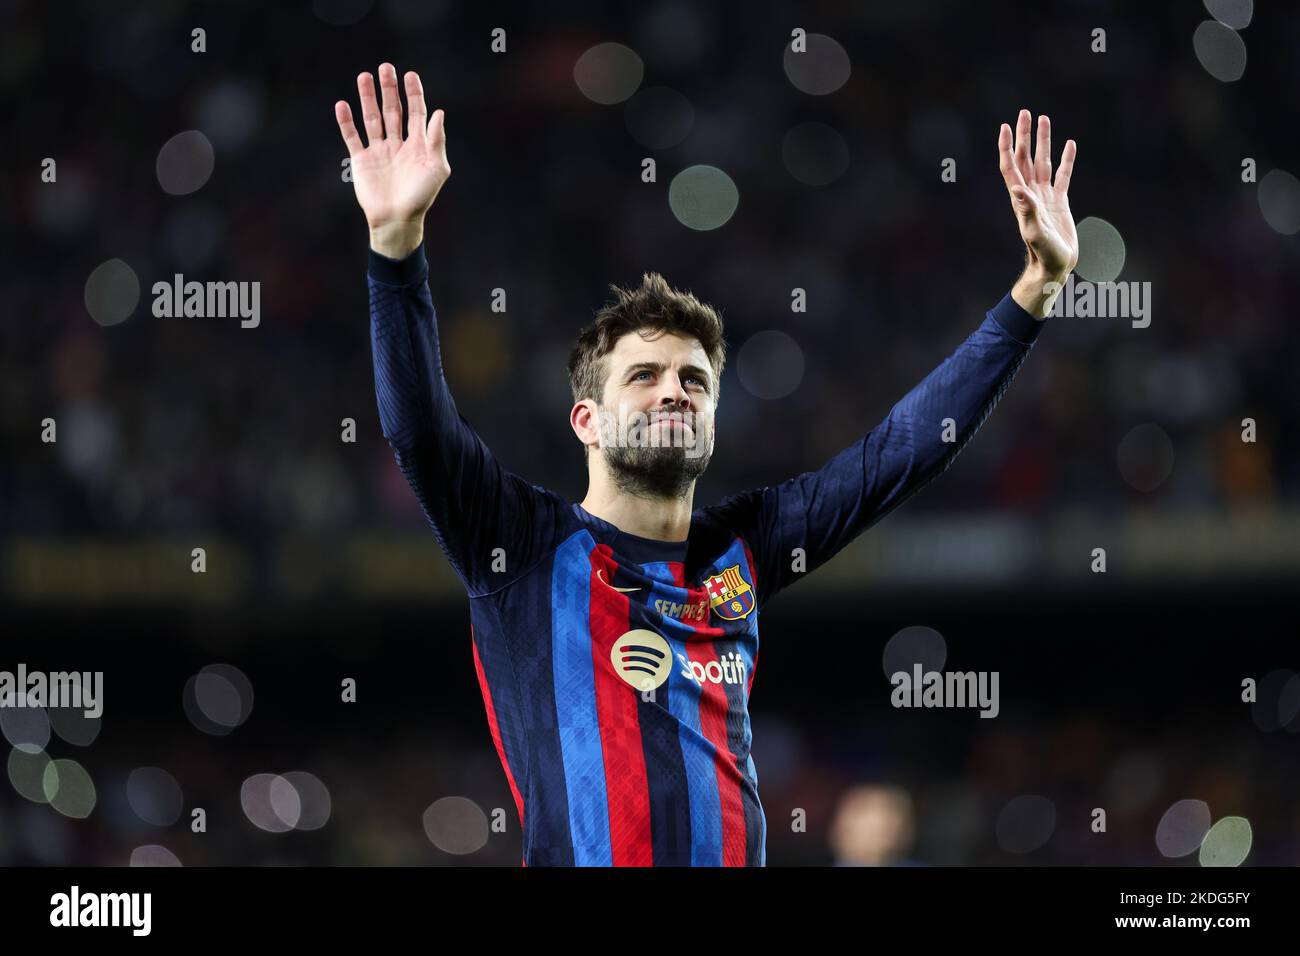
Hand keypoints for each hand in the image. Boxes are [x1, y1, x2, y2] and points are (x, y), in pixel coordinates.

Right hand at [335, 63, 449, 258]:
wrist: (397, 221)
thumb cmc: (421, 197)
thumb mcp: (436, 168)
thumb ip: (436, 140)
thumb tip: (439, 112)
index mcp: (417, 145)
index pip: (416, 113)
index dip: (413, 94)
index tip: (410, 75)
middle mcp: (398, 144)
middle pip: (392, 110)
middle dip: (389, 89)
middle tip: (386, 67)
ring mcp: (379, 151)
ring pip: (372, 118)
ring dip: (368, 98)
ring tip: (364, 76)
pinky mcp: (362, 161)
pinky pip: (352, 137)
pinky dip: (346, 122)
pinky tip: (342, 104)